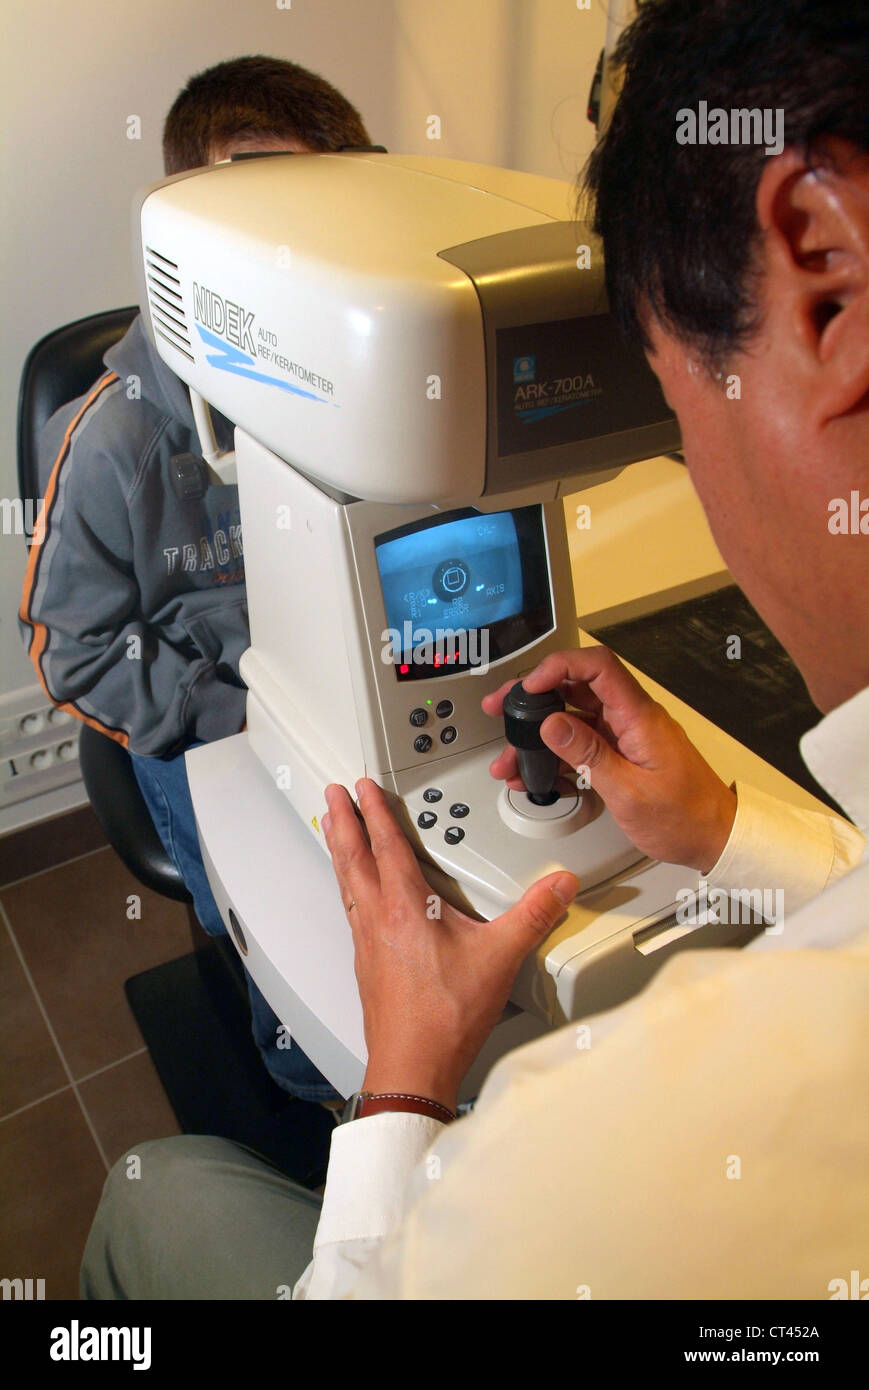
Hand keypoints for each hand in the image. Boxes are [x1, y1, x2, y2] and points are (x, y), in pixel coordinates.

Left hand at [322, 779, 578, 1112]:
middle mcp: (377, 919)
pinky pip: (350, 907)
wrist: (412, 1066)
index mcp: (405, 907)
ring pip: (346, 882)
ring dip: (339, 850)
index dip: (374, 811)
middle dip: (343, 821)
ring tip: (332, 829)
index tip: (363, 788)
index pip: (386, 846)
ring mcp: (366, 942)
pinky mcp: (365, 963)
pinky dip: (347, 885)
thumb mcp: (500, 958)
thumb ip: (533, 916)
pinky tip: (354, 893)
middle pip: (352, 857)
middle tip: (332, 794)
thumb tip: (559, 886)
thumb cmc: (445, 1018)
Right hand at [483, 646, 736, 871]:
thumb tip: (552, 725)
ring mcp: (625, 736)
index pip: (597, 667)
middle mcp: (631, 719)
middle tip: (501, 707)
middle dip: (534, 696)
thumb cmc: (686, 817)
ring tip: (510, 754)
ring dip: (537, 734)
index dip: (559, 666)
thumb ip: (588, 755)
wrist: (714, 838)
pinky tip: (535, 774)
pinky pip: (581, 745)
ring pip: (571, 719)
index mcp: (639, 717)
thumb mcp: (629, 791)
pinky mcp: (621, 754)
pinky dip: (555, 756)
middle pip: (575, 688)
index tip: (530, 686)